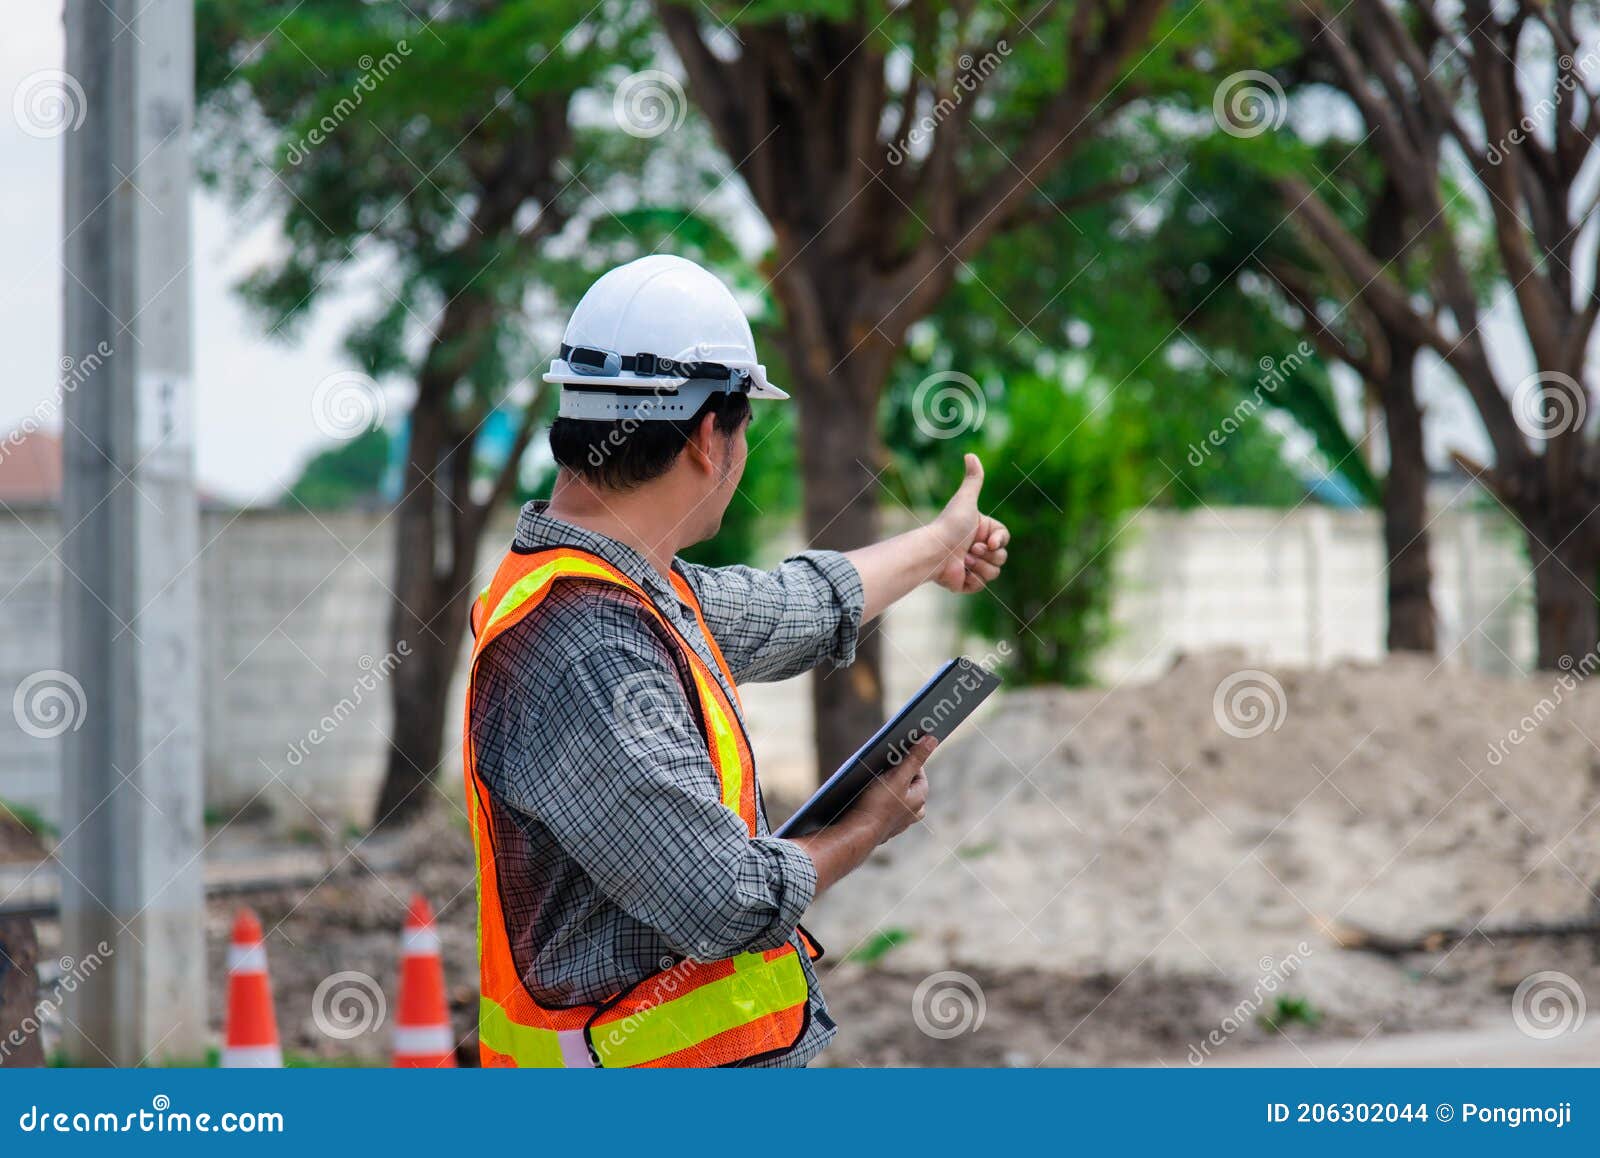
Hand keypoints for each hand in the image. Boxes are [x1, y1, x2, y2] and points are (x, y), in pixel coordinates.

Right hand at [851, 735, 934, 842]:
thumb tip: (932, 740)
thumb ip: (914, 759)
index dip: (905, 760)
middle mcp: (914, 811)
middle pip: (906, 782)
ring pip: (895, 796)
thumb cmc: (877, 805)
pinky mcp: (886, 826)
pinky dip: (878, 801)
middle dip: (894, 774)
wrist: (857, 833)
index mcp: (920, 798)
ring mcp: (900, 820)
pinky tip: (866, 799)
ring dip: (885, 787)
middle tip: (880, 768)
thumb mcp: (897, 777)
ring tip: (871, 782)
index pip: (918, 770)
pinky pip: (885, 808)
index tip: (892, 754)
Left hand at [929, 454, 1009, 593]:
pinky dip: (972, 580)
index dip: (999, 542)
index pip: (1003, 539)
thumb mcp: (965, 500)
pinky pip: (981, 586)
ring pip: (994, 572)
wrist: (934, 552)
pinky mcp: (965, 583)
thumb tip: (970, 454)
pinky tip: (959, 572)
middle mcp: (977, 549)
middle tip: (971, 550)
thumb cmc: (949, 525)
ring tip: (963, 560)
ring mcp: (972, 567)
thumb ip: (973, 479)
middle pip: (1001, 557)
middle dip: (988, 555)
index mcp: (981, 532)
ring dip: (980, 567)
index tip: (989, 541)